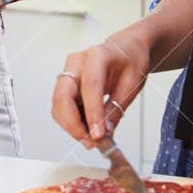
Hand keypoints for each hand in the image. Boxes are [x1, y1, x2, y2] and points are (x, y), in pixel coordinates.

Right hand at [52, 32, 151, 148]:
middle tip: (90, 142)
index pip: (90, 86)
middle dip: (73, 124)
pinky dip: (72, 122)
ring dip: (71, 126)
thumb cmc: (131, 61)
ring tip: (92, 139)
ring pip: (58, 105)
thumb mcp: (133, 83)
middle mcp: (76, 62)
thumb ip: (116, 107)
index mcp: (97, 55)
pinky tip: (87, 129)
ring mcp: (68, 73)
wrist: (127, 50)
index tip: (98, 135)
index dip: (92, 113)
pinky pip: (62, 107)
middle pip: (63, 96)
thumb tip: (104, 133)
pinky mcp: (66, 85)